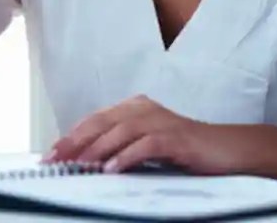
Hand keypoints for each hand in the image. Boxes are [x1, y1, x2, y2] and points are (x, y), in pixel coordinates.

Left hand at [43, 95, 235, 174]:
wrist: (226, 149)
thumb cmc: (184, 149)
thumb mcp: (146, 145)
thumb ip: (120, 147)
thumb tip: (85, 161)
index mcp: (135, 108)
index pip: (96, 119)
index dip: (71, 135)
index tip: (51, 154)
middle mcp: (146, 109)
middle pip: (103, 121)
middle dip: (76, 140)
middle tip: (55, 158)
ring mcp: (162, 121)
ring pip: (122, 130)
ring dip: (98, 149)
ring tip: (80, 165)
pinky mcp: (177, 138)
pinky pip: (148, 144)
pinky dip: (128, 156)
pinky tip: (113, 168)